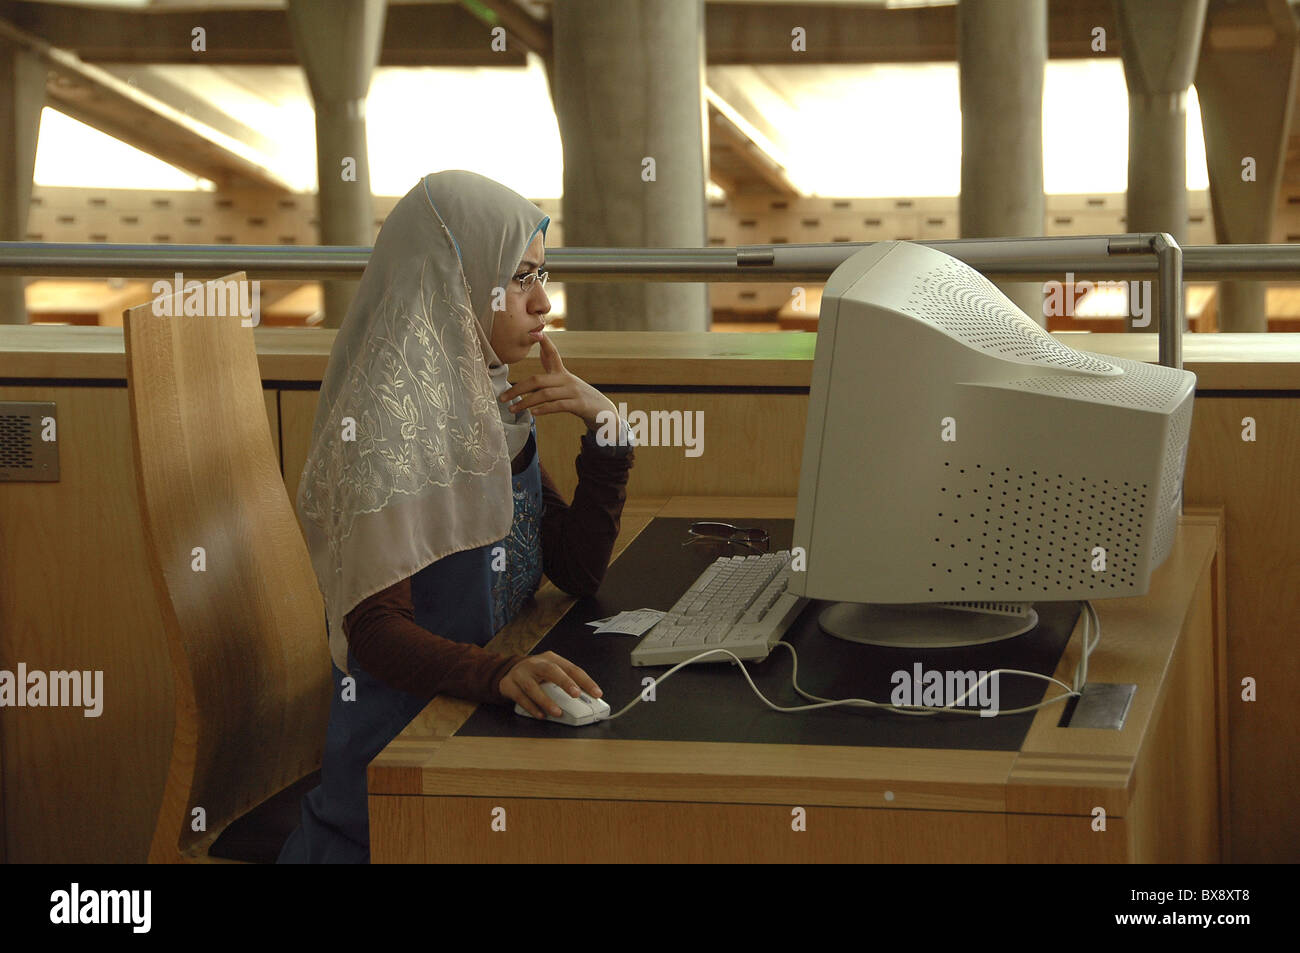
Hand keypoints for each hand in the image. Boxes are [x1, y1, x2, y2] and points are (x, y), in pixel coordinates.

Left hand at [498, 331, 615, 430]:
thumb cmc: (579, 398)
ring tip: (512, 409)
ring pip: (545, 394)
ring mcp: (573, 392)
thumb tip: (540, 353)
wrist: (603, 412)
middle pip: (538, 380)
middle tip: (502, 397)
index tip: (535, 333)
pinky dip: (544, 409)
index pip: (553, 354)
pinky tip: (533, 413)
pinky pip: (558, 405)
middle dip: (518, 389)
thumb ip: (551, 371)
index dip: (545, 342)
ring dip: (526, 402)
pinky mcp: (579, 405)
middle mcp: (567, 380)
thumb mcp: (565, 383)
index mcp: (562, 373)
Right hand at [499, 650, 602, 718]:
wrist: (508, 672)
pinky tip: (541, 715)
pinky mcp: (508, 684)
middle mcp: (535, 663)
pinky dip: (531, 707)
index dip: (585, 681)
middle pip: (551, 670)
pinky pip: (520, 696)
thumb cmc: (537, 675)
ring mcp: (520, 673)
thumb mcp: (551, 674)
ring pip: (532, 685)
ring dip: (546, 700)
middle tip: (576, 694)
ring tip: (557, 712)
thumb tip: (585, 703)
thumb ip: (566, 685)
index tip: (597, 693)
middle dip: (565, 682)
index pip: (571, 668)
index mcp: (551, 658)